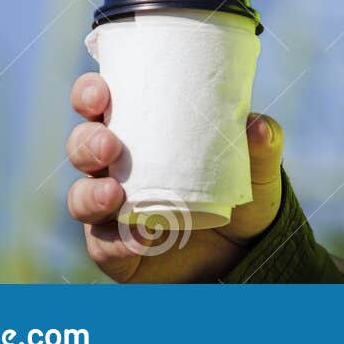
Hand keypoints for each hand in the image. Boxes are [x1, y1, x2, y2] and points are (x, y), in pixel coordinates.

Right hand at [66, 72, 283, 282]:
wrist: (246, 250)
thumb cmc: (242, 190)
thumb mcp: (258, 164)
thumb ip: (263, 143)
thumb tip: (259, 126)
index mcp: (142, 131)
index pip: (100, 104)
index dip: (90, 94)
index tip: (102, 94)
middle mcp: (117, 168)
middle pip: (81, 147)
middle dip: (86, 143)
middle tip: (109, 145)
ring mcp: (112, 210)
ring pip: (80, 198)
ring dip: (90, 194)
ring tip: (115, 195)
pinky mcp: (116, 250)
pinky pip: (102, 246)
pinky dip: (116, 243)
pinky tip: (138, 240)